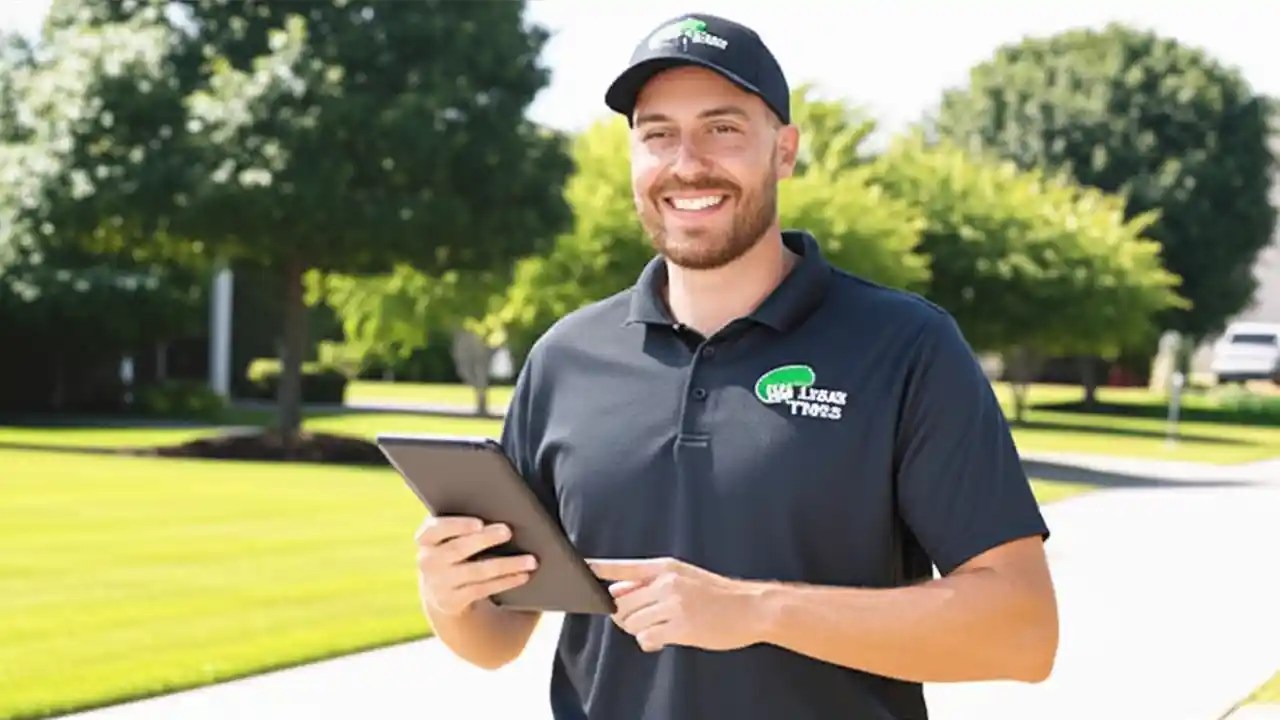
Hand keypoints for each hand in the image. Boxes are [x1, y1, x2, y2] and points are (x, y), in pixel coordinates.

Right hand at [414, 515, 537, 617]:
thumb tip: (501, 505)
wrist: (439, 588)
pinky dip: (506, 581)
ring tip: (530, 560)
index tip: (479, 523)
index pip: (435, 529)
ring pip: (476, 572)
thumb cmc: (454, 547)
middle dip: (485, 539)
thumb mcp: (450, 536)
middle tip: (508, 531)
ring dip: (506, 565)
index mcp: (426, 538)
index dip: (457, 526)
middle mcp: (428, 561)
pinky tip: (522, 575)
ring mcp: (439, 583)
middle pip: (458, 549)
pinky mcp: (453, 601)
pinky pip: (483, 589)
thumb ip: (463, 524)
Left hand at [588, 557, 764, 652]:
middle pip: (621, 604)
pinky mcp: (681, 628)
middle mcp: (666, 583)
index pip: (623, 567)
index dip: (599, 569)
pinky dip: (650, 642)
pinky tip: (665, 638)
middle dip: (623, 616)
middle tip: (641, 620)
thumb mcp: (684, 577)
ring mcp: (673, 606)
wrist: (751, 608)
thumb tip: (617, 591)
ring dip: (639, 630)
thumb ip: (651, 583)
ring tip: (659, 628)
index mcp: (665, 567)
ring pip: (631, 623)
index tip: (580, 568)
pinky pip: (647, 638)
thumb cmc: (717, 594)